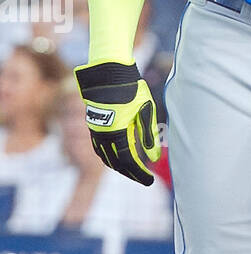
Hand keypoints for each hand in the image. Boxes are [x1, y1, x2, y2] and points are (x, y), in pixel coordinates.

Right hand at [74, 60, 160, 185]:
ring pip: (106, 157)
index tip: (150, 181)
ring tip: (133, 172)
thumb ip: (149, 135)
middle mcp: (103, 134)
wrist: (108, 73)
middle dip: (130, 173)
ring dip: (119, 167)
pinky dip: (110, 157)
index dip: (139, 173)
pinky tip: (118, 158)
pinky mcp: (94, 125)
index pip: (128, 161)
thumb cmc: (130, 89)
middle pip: (116, 163)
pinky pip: (100, 148)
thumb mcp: (145, 111)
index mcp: (117, 132)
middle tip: (144, 179)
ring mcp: (96, 130)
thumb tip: (154, 158)